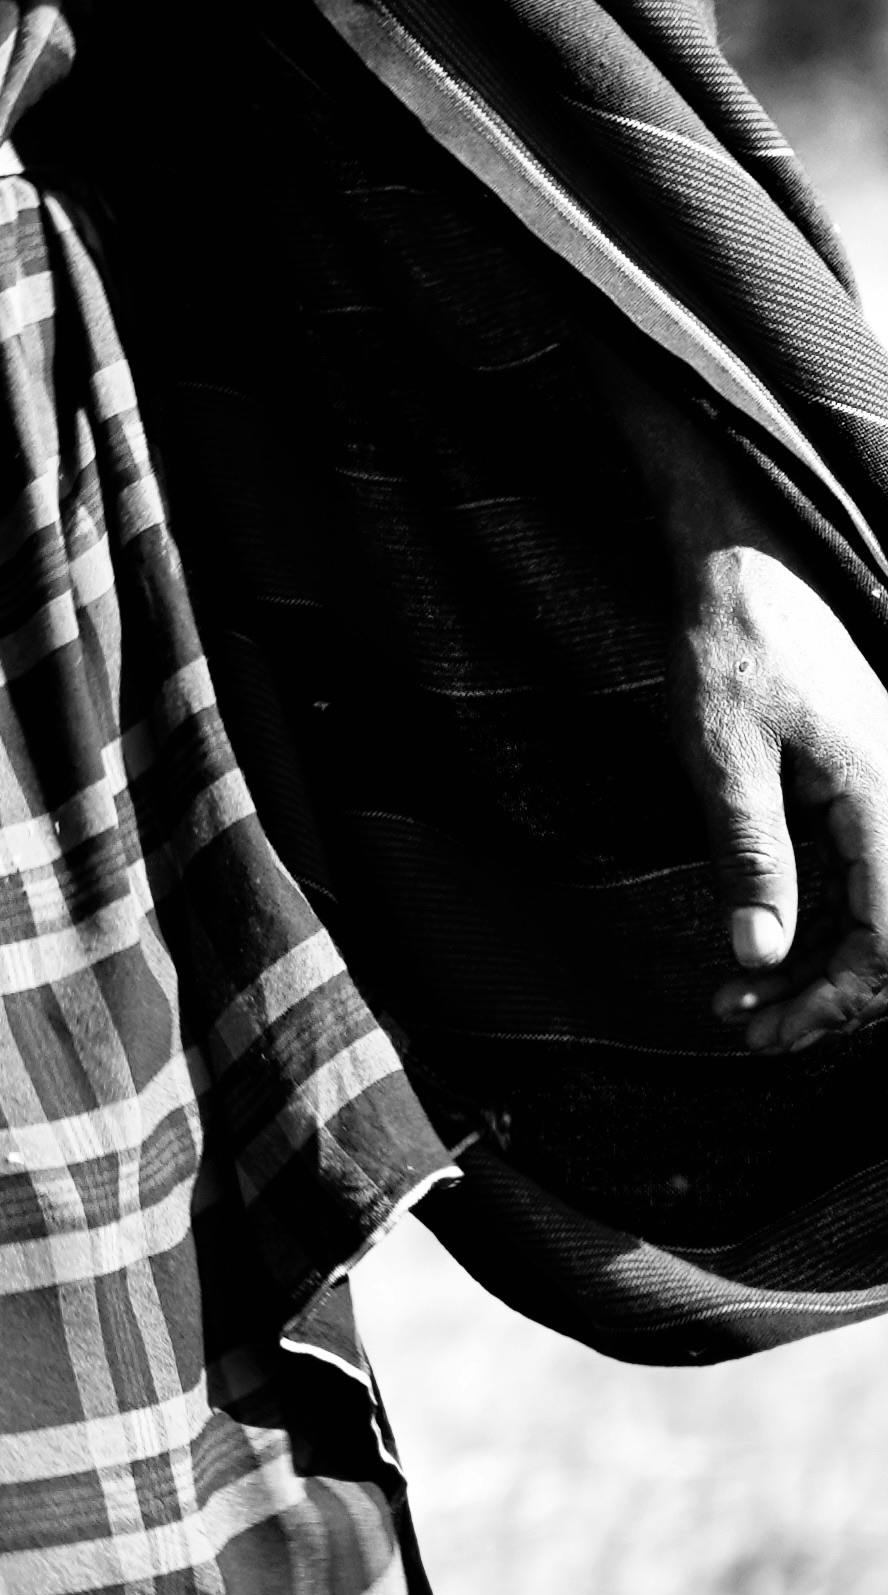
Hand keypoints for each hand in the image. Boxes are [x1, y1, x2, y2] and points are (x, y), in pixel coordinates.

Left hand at [679, 536, 887, 1052]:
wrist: (745, 566)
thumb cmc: (731, 645)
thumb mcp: (724, 754)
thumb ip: (750, 856)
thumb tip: (759, 956)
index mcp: (882, 798)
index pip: (885, 940)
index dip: (832, 1001)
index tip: (764, 1026)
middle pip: (887, 940)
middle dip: (822, 1000)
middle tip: (745, 1028)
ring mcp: (887, 797)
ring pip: (875, 915)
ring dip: (817, 970)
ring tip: (743, 999)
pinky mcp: (864, 792)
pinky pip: (861, 880)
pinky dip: (817, 925)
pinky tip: (765, 946)